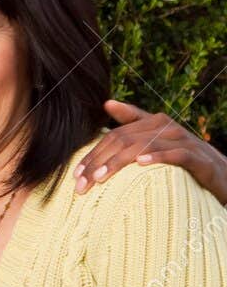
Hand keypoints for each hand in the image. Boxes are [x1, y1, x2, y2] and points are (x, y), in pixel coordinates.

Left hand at [75, 99, 226, 206]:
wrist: (225, 175)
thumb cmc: (185, 160)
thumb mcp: (157, 143)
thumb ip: (134, 125)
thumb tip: (107, 102)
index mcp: (154, 123)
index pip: (114, 136)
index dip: (93, 153)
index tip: (75, 173)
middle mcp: (167, 128)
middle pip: (124, 140)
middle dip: (99, 163)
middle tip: (81, 184)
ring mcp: (184, 141)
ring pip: (144, 145)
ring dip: (119, 162)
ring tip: (100, 177)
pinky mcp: (199, 158)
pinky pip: (176, 154)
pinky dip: (158, 156)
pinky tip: (141, 164)